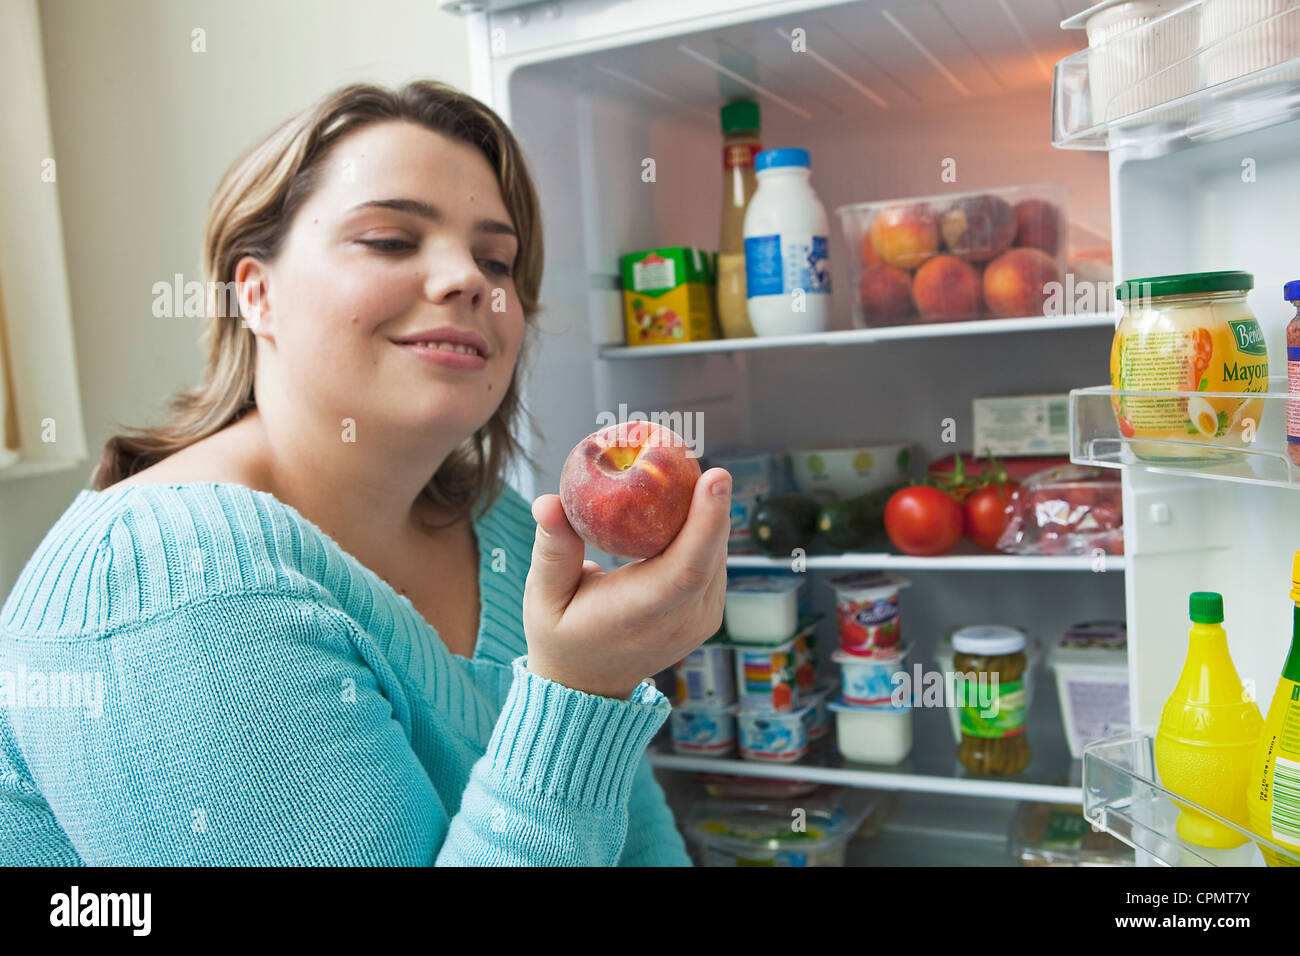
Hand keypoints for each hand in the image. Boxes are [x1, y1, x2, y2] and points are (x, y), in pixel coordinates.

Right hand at [522, 468, 731, 698]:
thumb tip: (548, 501)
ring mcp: (702, 619)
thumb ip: (551, 550)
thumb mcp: (544, 597)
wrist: (588, 686)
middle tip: (690, 455)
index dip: (707, 521)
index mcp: (642, 615)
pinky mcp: (709, 612)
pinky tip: (686, 502)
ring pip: (718, 553)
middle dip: (709, 500)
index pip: (686, 567)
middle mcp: (682, 619)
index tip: (716, 477)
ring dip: (707, 512)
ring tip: (682, 472)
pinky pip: (714, 562)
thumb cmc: (561, 636)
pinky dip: (705, 531)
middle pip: (712, 552)